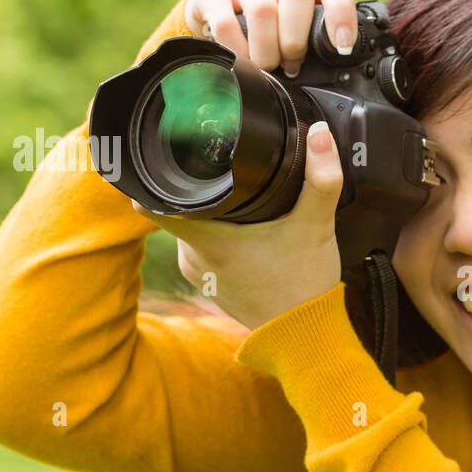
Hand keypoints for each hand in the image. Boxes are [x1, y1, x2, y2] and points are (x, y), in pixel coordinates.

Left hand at [131, 121, 344, 331]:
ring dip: (210, 215)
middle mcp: (193, 257)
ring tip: (240, 203)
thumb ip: (321, 177)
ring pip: (192, 229)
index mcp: (206, 238)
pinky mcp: (212, 287)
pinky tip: (246, 235)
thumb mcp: (316, 226)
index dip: (149, 173)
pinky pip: (205, 251)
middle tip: (223, 173)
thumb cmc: (303, 286)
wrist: (305, 338)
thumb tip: (319, 134)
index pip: (151, 200)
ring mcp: (200, 275)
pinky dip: (220, 239)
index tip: (160, 153)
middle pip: (177, 207)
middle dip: (196, 189)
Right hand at [183, 0, 359, 75]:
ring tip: (264, 67)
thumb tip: (334, 85)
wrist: (215, 23)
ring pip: (263, 8)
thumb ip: (314, 54)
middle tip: (290, 66)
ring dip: (266, 49)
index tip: (342, 46)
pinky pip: (226, 20)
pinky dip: (237, 49)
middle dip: (295, 39)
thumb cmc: (266, 39)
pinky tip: (240, 60)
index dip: (342, 11)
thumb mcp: (295, 43)